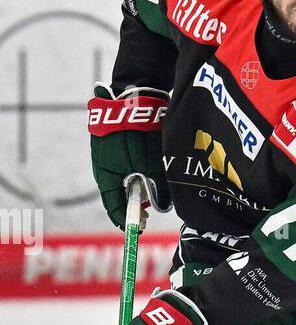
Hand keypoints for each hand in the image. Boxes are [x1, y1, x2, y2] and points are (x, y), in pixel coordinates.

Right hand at [88, 84, 171, 228]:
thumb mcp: (151, 165)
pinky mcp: (118, 141)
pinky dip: (139, 172)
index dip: (125, 220)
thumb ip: (158, 189)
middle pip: (118, 193)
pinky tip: (152, 173)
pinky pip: (127, 164)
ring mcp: (109, 152)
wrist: (134, 94)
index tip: (136, 230)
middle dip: (132, 205)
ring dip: (138, 187)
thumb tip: (162, 208)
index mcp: (106, 175)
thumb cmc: (139, 132)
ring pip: (124, 178)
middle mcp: (104, 165)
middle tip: (147, 215)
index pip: (113, 206)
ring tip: (152, 195)